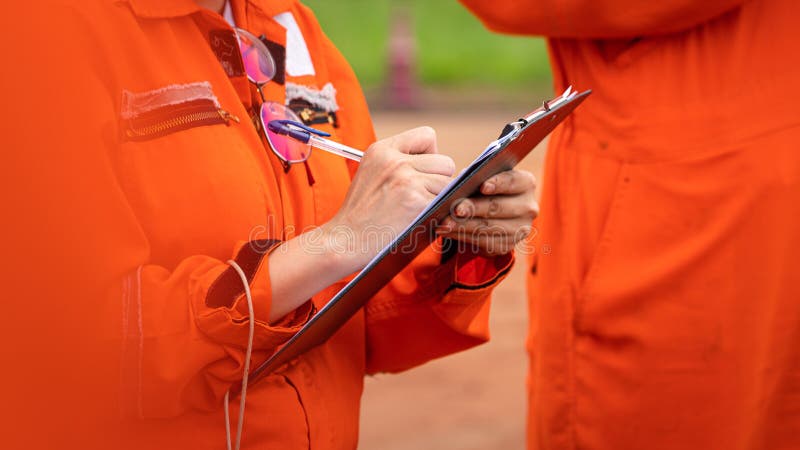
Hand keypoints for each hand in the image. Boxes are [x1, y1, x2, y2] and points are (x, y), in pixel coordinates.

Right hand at [322, 126, 455, 272]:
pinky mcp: (416, 200)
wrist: (345, 240)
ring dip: (439, 198)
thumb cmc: (359, 214)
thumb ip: (398, 163)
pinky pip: (446, 202)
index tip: (422, 172)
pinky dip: (438, 213)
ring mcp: (406, 179)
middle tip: (421, 197)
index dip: (432, 154)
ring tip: (417, 210)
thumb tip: (437, 164)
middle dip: (439, 180)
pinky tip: (419, 220)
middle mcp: (395, 160)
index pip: (427, 135)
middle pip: (445, 162)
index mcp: (382, 149)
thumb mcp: (370, 173)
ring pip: (448, 182)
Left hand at [437, 169, 537, 255]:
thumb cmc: (485, 190)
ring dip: (464, 226)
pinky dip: (463, 237)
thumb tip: (461, 183)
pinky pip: (483, 242)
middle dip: (474, 208)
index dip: (499, 183)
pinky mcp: (507, 246)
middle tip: (455, 209)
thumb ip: (476, 178)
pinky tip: (449, 232)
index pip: (513, 181)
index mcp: (526, 184)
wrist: (493, 216)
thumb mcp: (484, 179)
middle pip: (499, 207)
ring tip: (445, 223)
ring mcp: (520, 229)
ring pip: (489, 227)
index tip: (482, 186)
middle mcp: (528, 207)